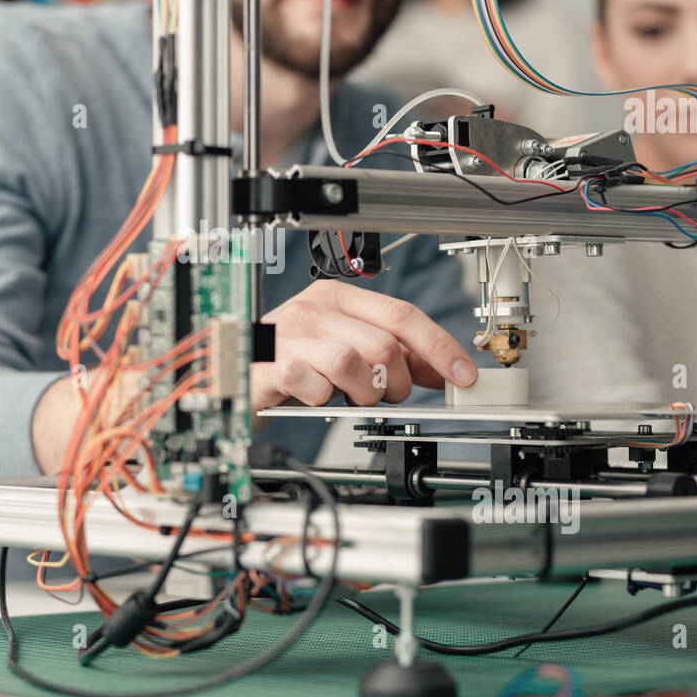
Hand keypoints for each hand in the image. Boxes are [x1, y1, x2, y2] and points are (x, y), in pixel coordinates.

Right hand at [250, 279, 477, 411]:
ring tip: (349, 397)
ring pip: (353, 363)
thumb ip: (395, 356)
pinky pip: (314, 384)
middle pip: (384, 345)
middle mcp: (315, 309)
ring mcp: (290, 334)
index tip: (464, 375)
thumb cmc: (293, 359)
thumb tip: (444, 369)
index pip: (403, 315)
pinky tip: (316, 396)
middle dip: (395, 382)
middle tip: (382, 394)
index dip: (439, 347)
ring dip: (362, 393)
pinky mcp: (270, 364)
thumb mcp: (347, 349)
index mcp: (339, 297)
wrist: (232, 371)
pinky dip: (324, 399)